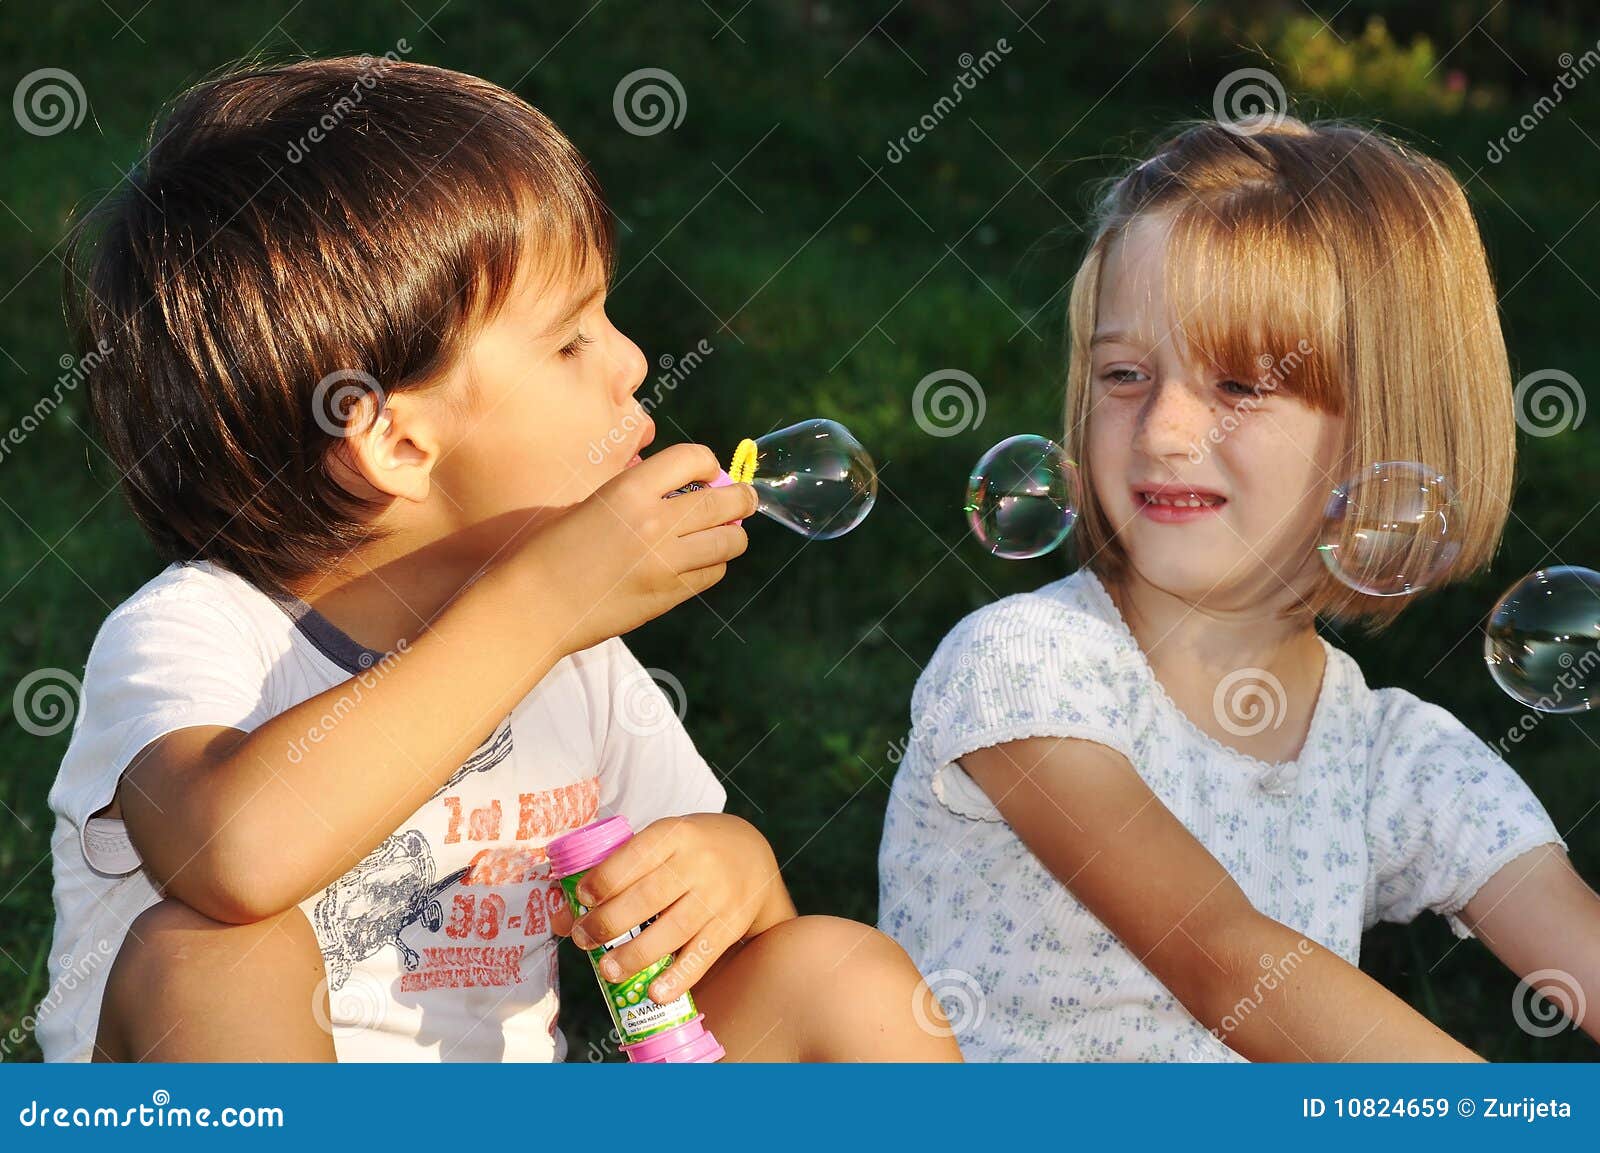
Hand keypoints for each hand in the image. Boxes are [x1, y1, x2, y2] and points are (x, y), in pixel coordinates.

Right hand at [514, 444, 757, 655]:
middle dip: (742, 498)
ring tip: (728, 534)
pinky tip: (704, 562)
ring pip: (729, 541)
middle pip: (723, 501)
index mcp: (629, 488)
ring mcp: (666, 561)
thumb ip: (635, 495)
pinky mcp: (669, 594)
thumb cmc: (551, 551)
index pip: (692, 458)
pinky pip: (712, 573)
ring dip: (734, 535)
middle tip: (745, 500)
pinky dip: (715, 565)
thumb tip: (680, 493)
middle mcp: (654, 521)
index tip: (710, 472)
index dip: (709, 463)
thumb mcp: (592, 505)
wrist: (536, 604)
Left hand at [550, 813, 794, 1002]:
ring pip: (672, 930)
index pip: (634, 857)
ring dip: (635, 955)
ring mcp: (717, 896)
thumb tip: (559, 914)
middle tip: (583, 939)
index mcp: (675, 834)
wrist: (752, 855)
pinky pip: (702, 955)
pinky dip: (678, 977)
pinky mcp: (730, 926)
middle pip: (648, 898)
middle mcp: (698, 863)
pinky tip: (655, 992)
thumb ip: (615, 872)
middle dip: (608, 923)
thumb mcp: (660, 844)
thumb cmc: (689, 851)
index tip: (581, 900)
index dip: (603, 881)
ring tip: (607, 969)